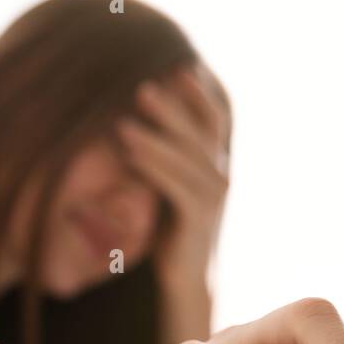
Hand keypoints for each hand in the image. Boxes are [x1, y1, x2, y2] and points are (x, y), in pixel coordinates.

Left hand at [116, 63, 231, 283]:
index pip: (214, 118)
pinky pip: (175, 185)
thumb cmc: (171, 231)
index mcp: (216, 164)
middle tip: (141, 87)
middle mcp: (220, 175)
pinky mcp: (198, 218)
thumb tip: (132, 123)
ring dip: (154, 137)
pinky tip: (129, 152)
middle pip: (198, 131)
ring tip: (122, 122)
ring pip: (185, 157)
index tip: (179, 66)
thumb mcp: (169, 187)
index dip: (200, 92)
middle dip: (171, 107)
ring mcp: (213, 197)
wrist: (186, 278)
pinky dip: (152, 166)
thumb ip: (164, 158)